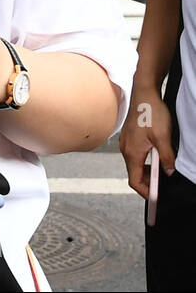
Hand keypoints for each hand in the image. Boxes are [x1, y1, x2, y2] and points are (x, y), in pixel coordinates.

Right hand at [120, 83, 175, 197]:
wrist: (143, 93)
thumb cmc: (151, 113)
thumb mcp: (164, 137)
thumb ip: (166, 158)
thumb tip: (168, 173)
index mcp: (132, 153)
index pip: (135, 181)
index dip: (145, 192)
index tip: (156, 199)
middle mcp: (126, 150)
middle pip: (134, 174)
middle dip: (148, 182)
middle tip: (163, 185)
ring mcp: (127, 143)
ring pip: (135, 164)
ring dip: (148, 171)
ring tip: (162, 170)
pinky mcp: (130, 137)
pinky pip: (136, 154)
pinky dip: (145, 161)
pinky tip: (156, 156)